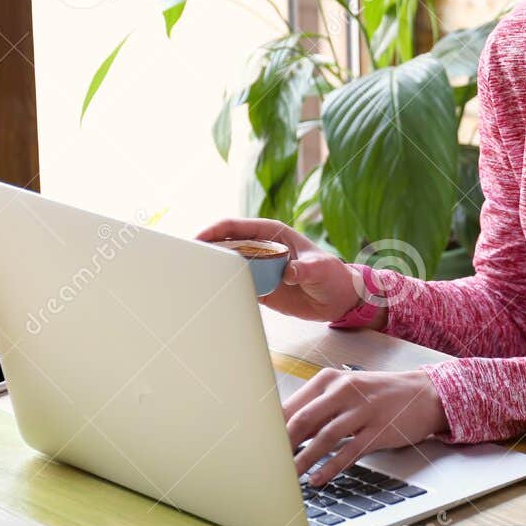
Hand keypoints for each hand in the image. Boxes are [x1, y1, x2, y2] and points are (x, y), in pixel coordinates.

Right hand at [194, 217, 367, 323]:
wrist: (340, 298)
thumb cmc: (333, 275)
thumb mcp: (321, 268)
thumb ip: (305, 269)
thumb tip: (289, 272)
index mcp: (273, 234)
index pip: (236, 227)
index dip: (214, 231)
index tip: (197, 240)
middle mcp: (261, 249)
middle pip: (225, 245)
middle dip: (205, 250)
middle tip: (186, 261)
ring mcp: (259, 269)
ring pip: (228, 267)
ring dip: (212, 271)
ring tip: (192, 280)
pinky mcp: (260, 288)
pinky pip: (237, 286)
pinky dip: (225, 289)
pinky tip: (211, 295)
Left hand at [282, 367, 447, 487]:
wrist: (425, 393)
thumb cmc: (380, 395)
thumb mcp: (347, 391)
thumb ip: (318, 408)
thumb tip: (282, 432)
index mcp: (330, 380)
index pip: (291, 406)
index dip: (272, 429)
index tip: (258, 447)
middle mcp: (345, 391)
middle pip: (303, 421)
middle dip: (282, 447)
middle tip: (268, 465)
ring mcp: (363, 410)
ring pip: (324, 438)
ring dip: (303, 461)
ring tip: (288, 478)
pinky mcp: (379, 429)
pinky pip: (349, 452)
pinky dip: (331, 467)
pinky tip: (318, 479)